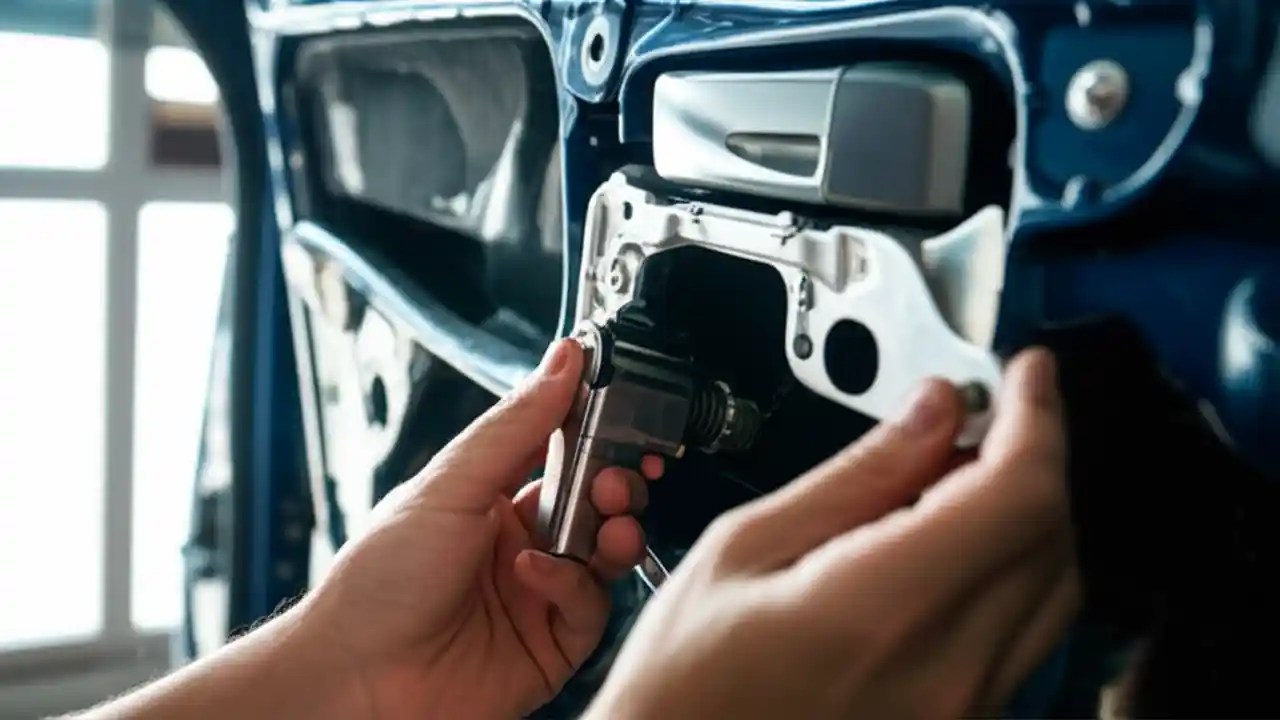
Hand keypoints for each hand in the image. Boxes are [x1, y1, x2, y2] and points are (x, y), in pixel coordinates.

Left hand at [297, 339, 659, 718]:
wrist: (357, 677)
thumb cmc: (380, 579)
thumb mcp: (450, 484)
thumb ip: (516, 424)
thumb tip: (564, 359)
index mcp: (493, 500)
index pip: (562, 455)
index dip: (597, 436)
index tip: (625, 415)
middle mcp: (521, 545)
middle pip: (596, 506)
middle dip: (617, 486)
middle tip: (618, 478)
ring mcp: (538, 596)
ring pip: (607, 556)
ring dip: (615, 532)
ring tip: (609, 523)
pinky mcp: (552, 647)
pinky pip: (591, 609)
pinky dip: (573, 586)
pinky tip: (536, 576)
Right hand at [585, 349, 1078, 719]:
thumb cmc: (685, 681)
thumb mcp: (747, 547)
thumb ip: (857, 475)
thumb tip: (933, 411)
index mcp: (884, 606)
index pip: (1018, 493)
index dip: (1038, 417)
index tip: (1026, 376)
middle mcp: (946, 670)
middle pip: (1049, 535)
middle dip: (1028, 457)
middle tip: (974, 419)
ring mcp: (963, 710)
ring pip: (1051, 589)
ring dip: (1023, 516)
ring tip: (950, 483)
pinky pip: (1023, 637)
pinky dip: (1006, 574)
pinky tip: (944, 551)